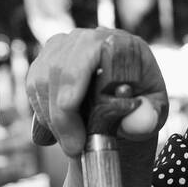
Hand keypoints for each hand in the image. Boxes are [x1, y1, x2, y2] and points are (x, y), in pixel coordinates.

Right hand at [27, 28, 168, 158]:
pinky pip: (33, 86)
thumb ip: (148, 117)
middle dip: (62, 115)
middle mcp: (88, 37)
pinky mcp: (46, 59)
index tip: (74, 124)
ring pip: (42, 80)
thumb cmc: (142, 105)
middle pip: (60, 69)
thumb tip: (139, 122)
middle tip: (74, 148)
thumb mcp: (154, 113)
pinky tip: (58, 132)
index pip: (89, 55)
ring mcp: (64, 45)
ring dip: (51, 118)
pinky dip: (42, 113)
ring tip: (70, 145)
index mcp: (121, 43)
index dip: (75, 89)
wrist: (125, 102)